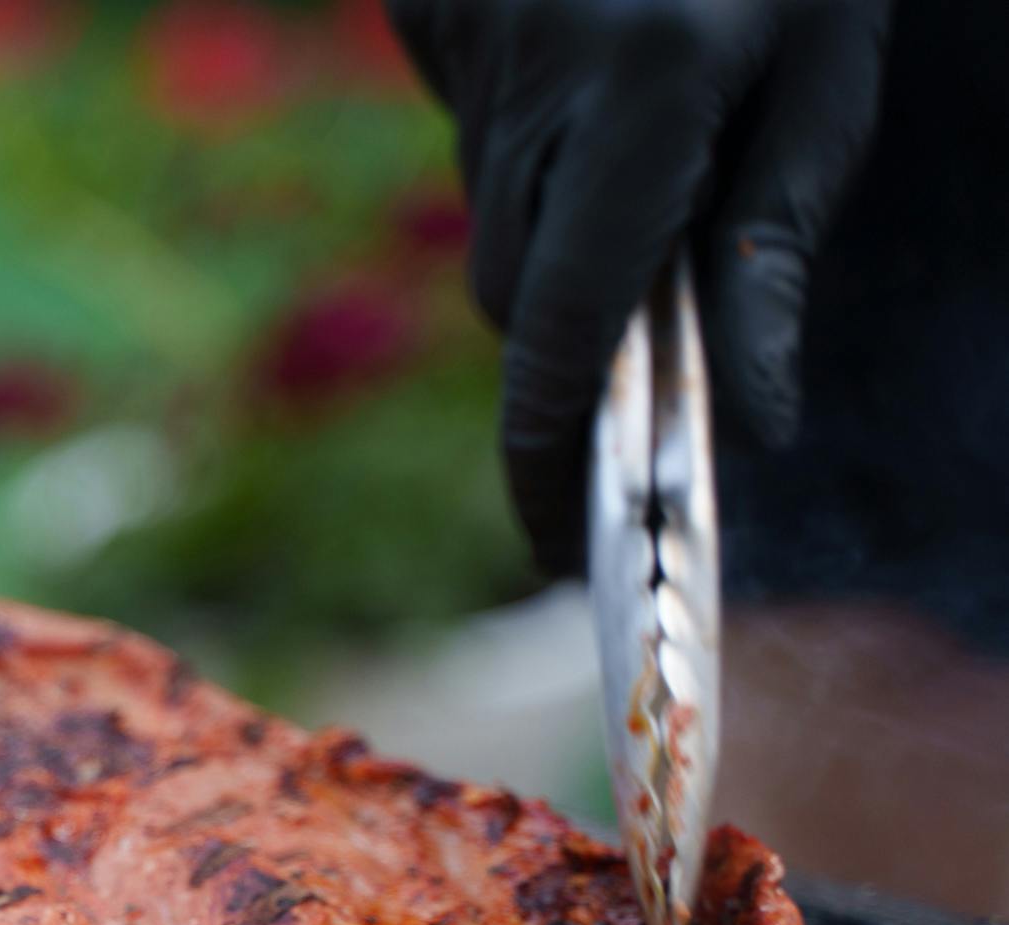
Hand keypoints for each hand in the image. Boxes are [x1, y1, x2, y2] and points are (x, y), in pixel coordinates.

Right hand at [383, 0, 890, 571]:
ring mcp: (466, 48)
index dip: (547, 460)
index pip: (561, 334)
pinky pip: (469, 140)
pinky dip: (525, 148)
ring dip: (561, 229)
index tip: (556, 541)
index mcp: (641, 97)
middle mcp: (535, 85)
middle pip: (516, 295)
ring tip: (643, 130)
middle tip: (657, 291)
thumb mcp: (825, 70)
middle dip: (578, 329)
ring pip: (494, 225)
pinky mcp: (429, 18)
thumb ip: (777, 245)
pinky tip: (585, 69)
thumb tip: (757, 417)